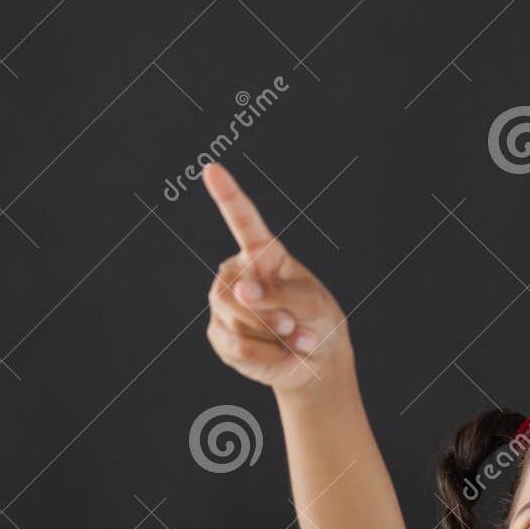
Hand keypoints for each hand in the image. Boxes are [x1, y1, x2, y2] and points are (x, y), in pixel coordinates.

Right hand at [201, 162, 352, 393]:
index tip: (212, 168)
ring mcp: (223, 306)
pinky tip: (279, 352)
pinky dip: (265, 355)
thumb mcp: (312, 301)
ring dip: (272, 334)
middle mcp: (236, 274)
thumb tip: (242, 291)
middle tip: (293, 324)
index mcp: (262, 253)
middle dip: (268, 314)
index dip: (227, 195)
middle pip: (234, 291)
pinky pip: (236, 346)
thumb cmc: (317, 319)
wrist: (315, 360)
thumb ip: (281, 293)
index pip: (242, 220)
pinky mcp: (219, 336)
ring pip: (234, 319)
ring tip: (292, 336)